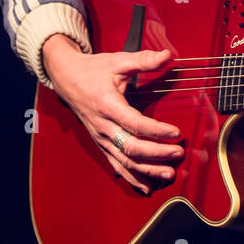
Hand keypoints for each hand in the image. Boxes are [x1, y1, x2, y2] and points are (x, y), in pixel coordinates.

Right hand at [42, 34, 183, 195]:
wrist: (65, 78)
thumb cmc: (92, 70)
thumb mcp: (118, 61)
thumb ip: (144, 60)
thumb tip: (168, 56)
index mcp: (108, 105)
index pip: (135, 123)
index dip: (157, 131)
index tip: (176, 132)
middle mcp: (103, 126)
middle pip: (131, 148)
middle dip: (156, 154)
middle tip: (178, 154)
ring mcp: (101, 138)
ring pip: (124, 161)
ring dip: (147, 171)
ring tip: (168, 174)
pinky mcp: (101, 143)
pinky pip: (116, 164)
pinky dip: (131, 177)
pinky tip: (146, 186)